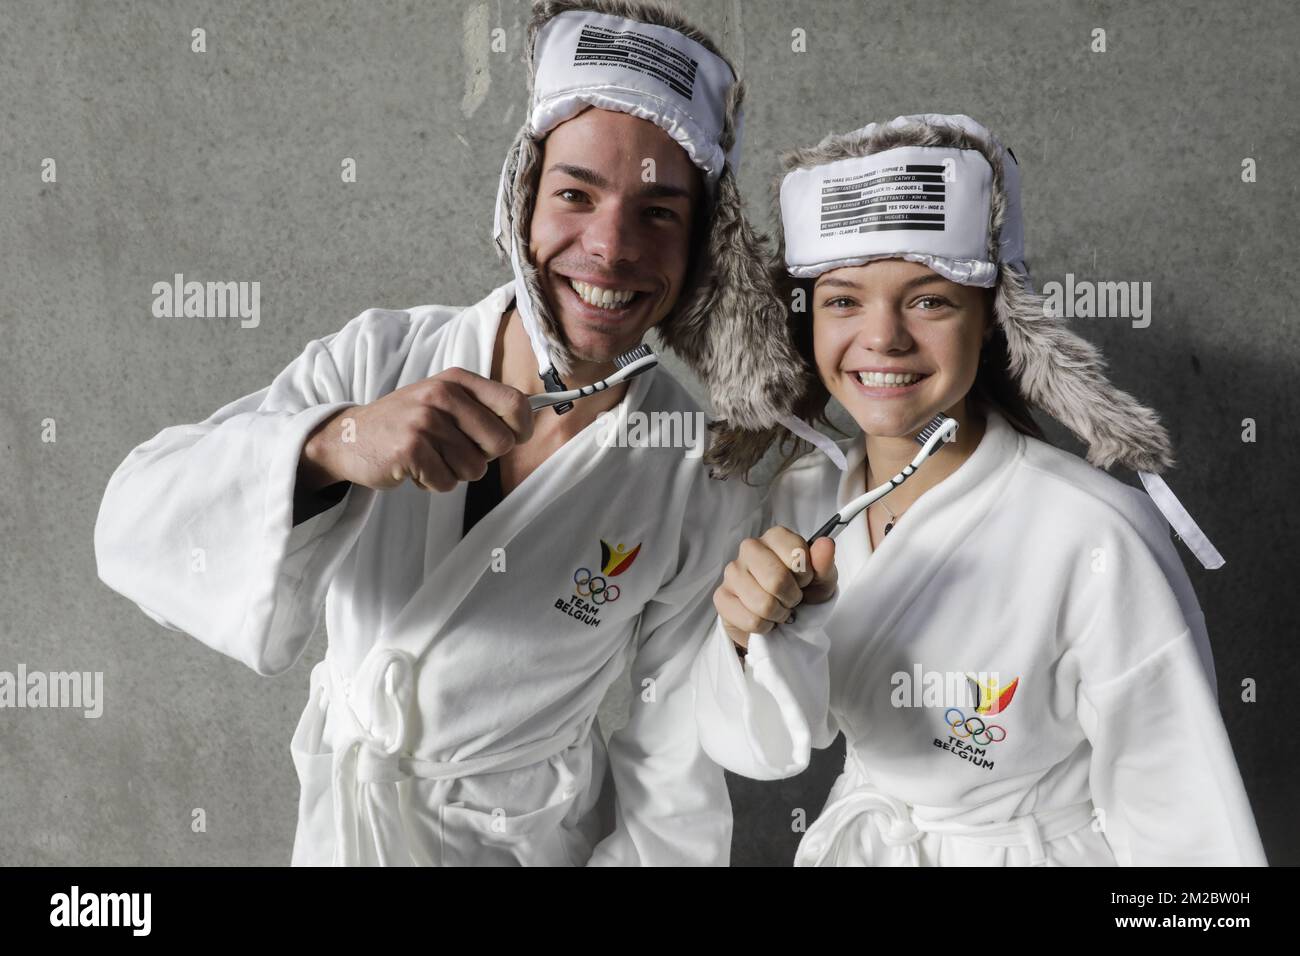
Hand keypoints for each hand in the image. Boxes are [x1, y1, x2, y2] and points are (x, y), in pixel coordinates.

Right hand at [297, 367, 533, 492]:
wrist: (349, 437)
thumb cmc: (406, 423)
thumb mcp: (443, 400)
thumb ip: (481, 408)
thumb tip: (529, 420)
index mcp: (457, 380)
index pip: (515, 403)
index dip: (521, 429)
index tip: (511, 439)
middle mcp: (443, 394)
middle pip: (500, 444)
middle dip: (482, 458)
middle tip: (453, 451)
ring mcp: (426, 420)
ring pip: (474, 469)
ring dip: (453, 473)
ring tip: (429, 458)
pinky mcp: (411, 448)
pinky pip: (447, 482)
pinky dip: (433, 483)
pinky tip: (414, 468)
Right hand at [713, 526, 837, 648]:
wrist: (781, 618)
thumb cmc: (802, 592)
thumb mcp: (822, 580)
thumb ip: (824, 563)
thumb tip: (825, 544)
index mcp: (775, 536)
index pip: (796, 555)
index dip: (806, 576)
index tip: (804, 581)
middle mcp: (750, 548)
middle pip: (776, 580)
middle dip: (791, 598)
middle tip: (791, 599)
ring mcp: (732, 572)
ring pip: (763, 604)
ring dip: (778, 615)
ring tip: (778, 609)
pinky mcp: (721, 597)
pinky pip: (750, 620)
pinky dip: (764, 627)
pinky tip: (763, 618)